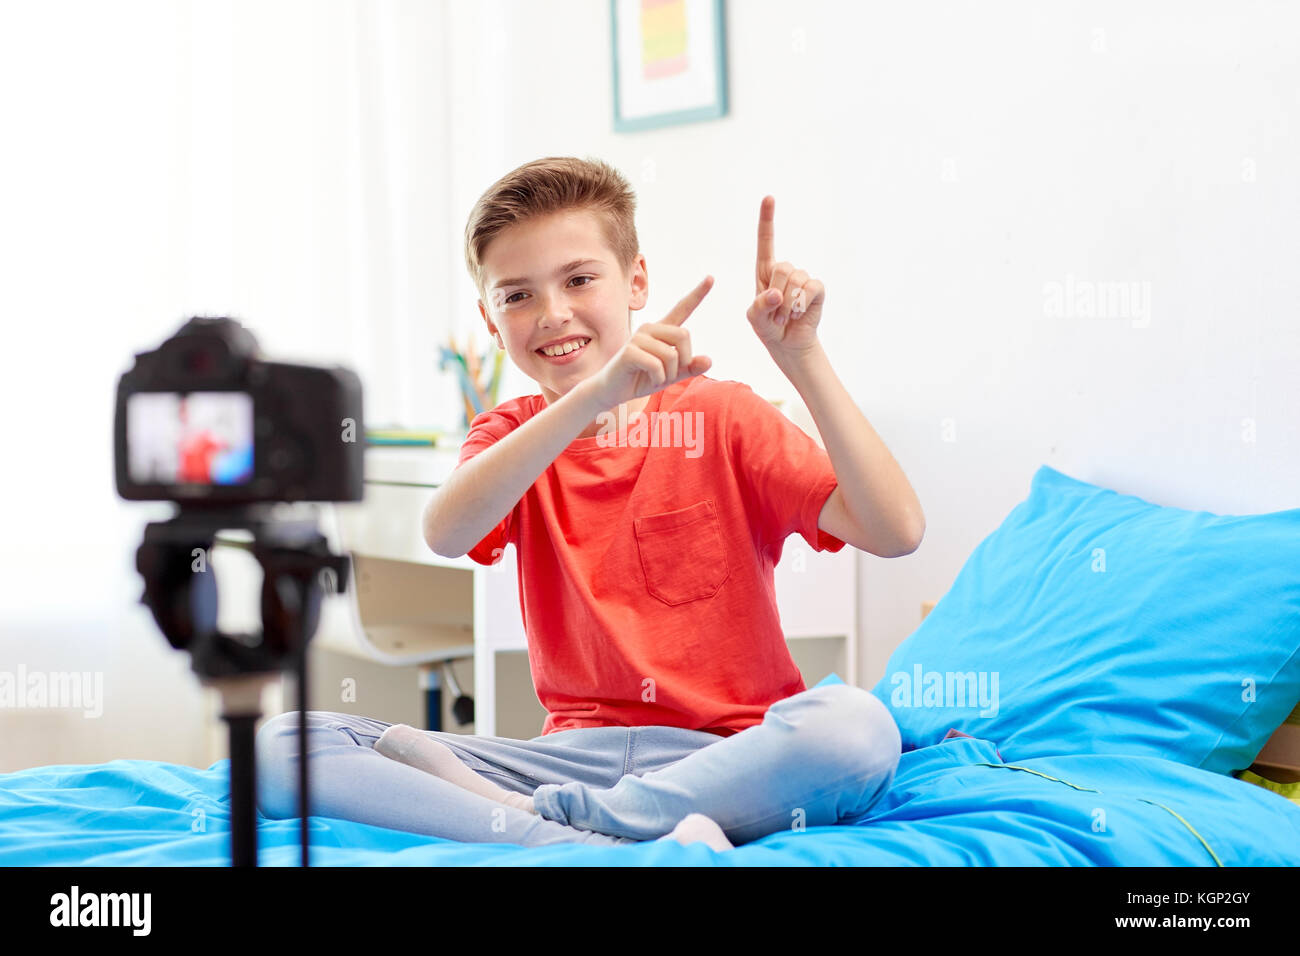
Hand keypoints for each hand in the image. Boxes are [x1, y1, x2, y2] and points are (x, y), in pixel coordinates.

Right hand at [587, 276, 713, 410]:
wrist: (614, 390)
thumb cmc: (642, 379)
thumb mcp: (671, 375)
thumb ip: (690, 367)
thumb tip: (709, 360)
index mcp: (663, 330)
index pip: (682, 308)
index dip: (698, 294)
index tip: (711, 277)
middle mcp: (651, 328)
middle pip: (684, 335)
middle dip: (684, 360)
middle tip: (671, 374)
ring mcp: (638, 337)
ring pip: (671, 354)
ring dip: (669, 374)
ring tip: (656, 378)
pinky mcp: (630, 350)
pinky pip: (656, 365)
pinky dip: (658, 379)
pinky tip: (648, 381)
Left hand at [749, 195, 823, 360]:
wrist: (788, 343)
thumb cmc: (768, 327)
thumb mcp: (755, 318)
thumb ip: (760, 306)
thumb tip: (777, 295)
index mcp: (765, 271)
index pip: (765, 241)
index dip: (767, 219)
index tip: (768, 197)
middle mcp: (785, 271)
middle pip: (781, 268)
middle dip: (776, 295)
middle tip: (775, 313)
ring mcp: (803, 279)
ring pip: (796, 281)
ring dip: (788, 306)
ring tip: (786, 317)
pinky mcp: (817, 290)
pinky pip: (811, 289)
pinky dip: (803, 305)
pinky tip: (799, 314)